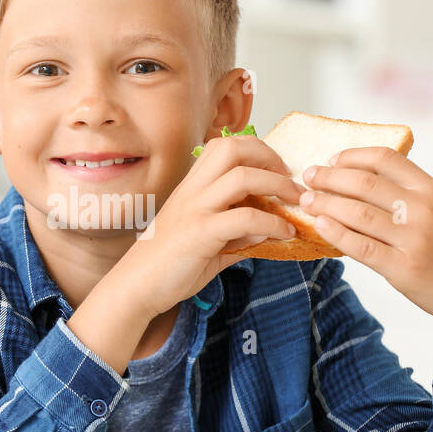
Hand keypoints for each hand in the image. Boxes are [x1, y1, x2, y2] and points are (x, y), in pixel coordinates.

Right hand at [119, 133, 305, 318]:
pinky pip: (245, 218)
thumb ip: (236, 234)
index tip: (277, 169)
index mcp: (191, 185)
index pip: (225, 145)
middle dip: (270, 156)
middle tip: (291, 179)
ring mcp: (195, 209)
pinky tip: (284, 234)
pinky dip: (273, 224)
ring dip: (278, 185)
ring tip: (296, 201)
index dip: (257, 149)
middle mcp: (192, 190)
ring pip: (242, 176)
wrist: (136, 286)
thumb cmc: (167, 265)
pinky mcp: (200, 233)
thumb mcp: (206, 242)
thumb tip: (267, 232)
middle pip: (234, 147)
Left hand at [297, 147, 432, 337]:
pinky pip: (360, 246)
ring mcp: (414, 239)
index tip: (332, 159)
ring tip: (306, 200)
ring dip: (324, 204)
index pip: (386, 159)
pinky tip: (319, 225)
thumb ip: (408, 194)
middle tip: (308, 177)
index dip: (352, 156)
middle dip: (329, 177)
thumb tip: (357, 179)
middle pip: (365, 183)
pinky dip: (335, 233)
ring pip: (357, 213)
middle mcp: (424, 210)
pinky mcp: (403, 268)